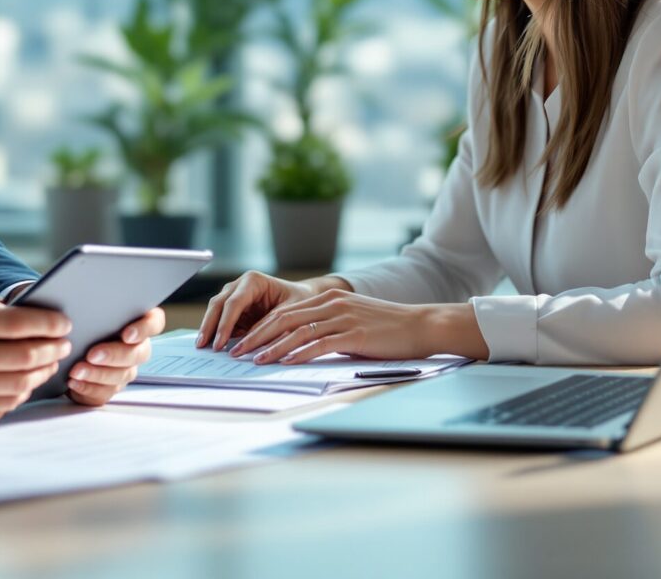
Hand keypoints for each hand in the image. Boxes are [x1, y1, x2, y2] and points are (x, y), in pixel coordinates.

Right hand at [0, 295, 71, 427]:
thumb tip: (23, 312)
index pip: (18, 323)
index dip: (48, 322)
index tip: (64, 321)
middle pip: (27, 355)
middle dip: (53, 347)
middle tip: (64, 342)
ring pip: (21, 384)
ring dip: (42, 372)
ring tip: (48, 361)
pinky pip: (4, 406)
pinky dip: (20, 393)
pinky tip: (23, 381)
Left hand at [64, 307, 165, 406]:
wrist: (61, 346)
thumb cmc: (78, 321)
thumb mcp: (86, 306)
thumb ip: (95, 301)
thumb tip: (88, 288)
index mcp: (136, 322)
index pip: (154, 322)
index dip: (144, 329)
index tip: (127, 334)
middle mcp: (136, 347)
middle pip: (139, 353)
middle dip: (115, 355)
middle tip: (93, 354)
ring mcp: (125, 369)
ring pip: (122, 375)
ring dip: (98, 374)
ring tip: (76, 370)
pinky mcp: (109, 388)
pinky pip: (105, 393)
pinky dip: (89, 388)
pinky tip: (74, 382)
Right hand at [196, 271, 344, 349]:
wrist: (303, 297)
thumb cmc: (299, 301)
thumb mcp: (290, 313)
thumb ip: (269, 325)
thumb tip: (249, 342)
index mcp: (253, 281)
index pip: (234, 302)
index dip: (224, 324)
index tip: (219, 343)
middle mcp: (240, 285)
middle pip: (218, 304)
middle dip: (209, 325)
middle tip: (202, 345)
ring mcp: (234, 295)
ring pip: (215, 310)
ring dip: (208, 328)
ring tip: (202, 347)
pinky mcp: (234, 308)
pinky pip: (221, 319)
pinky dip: (216, 331)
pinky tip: (211, 345)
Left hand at [228, 292, 489, 363]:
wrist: (422, 326)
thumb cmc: (389, 329)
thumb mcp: (353, 321)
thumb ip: (329, 328)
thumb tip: (302, 345)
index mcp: (331, 299)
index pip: (286, 312)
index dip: (262, 326)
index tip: (244, 341)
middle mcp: (333, 304)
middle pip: (285, 318)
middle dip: (258, 336)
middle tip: (238, 350)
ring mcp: (343, 318)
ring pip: (298, 331)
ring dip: (272, 347)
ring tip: (255, 360)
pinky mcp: (355, 334)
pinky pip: (320, 343)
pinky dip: (299, 353)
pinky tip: (285, 361)